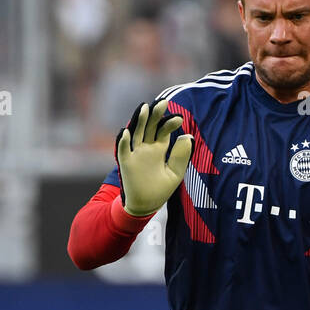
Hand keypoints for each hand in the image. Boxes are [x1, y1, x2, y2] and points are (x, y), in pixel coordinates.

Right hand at [116, 100, 193, 215]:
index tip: (179, 118)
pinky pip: (123, 150)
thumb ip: (180, 156)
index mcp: (158, 149)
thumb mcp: (175, 174)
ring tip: (144, 107)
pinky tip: (125, 132)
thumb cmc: (159, 189)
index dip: (169, 123)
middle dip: (155, 115)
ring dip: (139, 121)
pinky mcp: (126, 164)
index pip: (163, 130)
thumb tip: (187, 137)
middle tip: (163, 102)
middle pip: (149, 127)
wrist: (144, 206)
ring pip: (136, 133)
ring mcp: (134, 154)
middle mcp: (145, 148)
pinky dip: (123, 141)